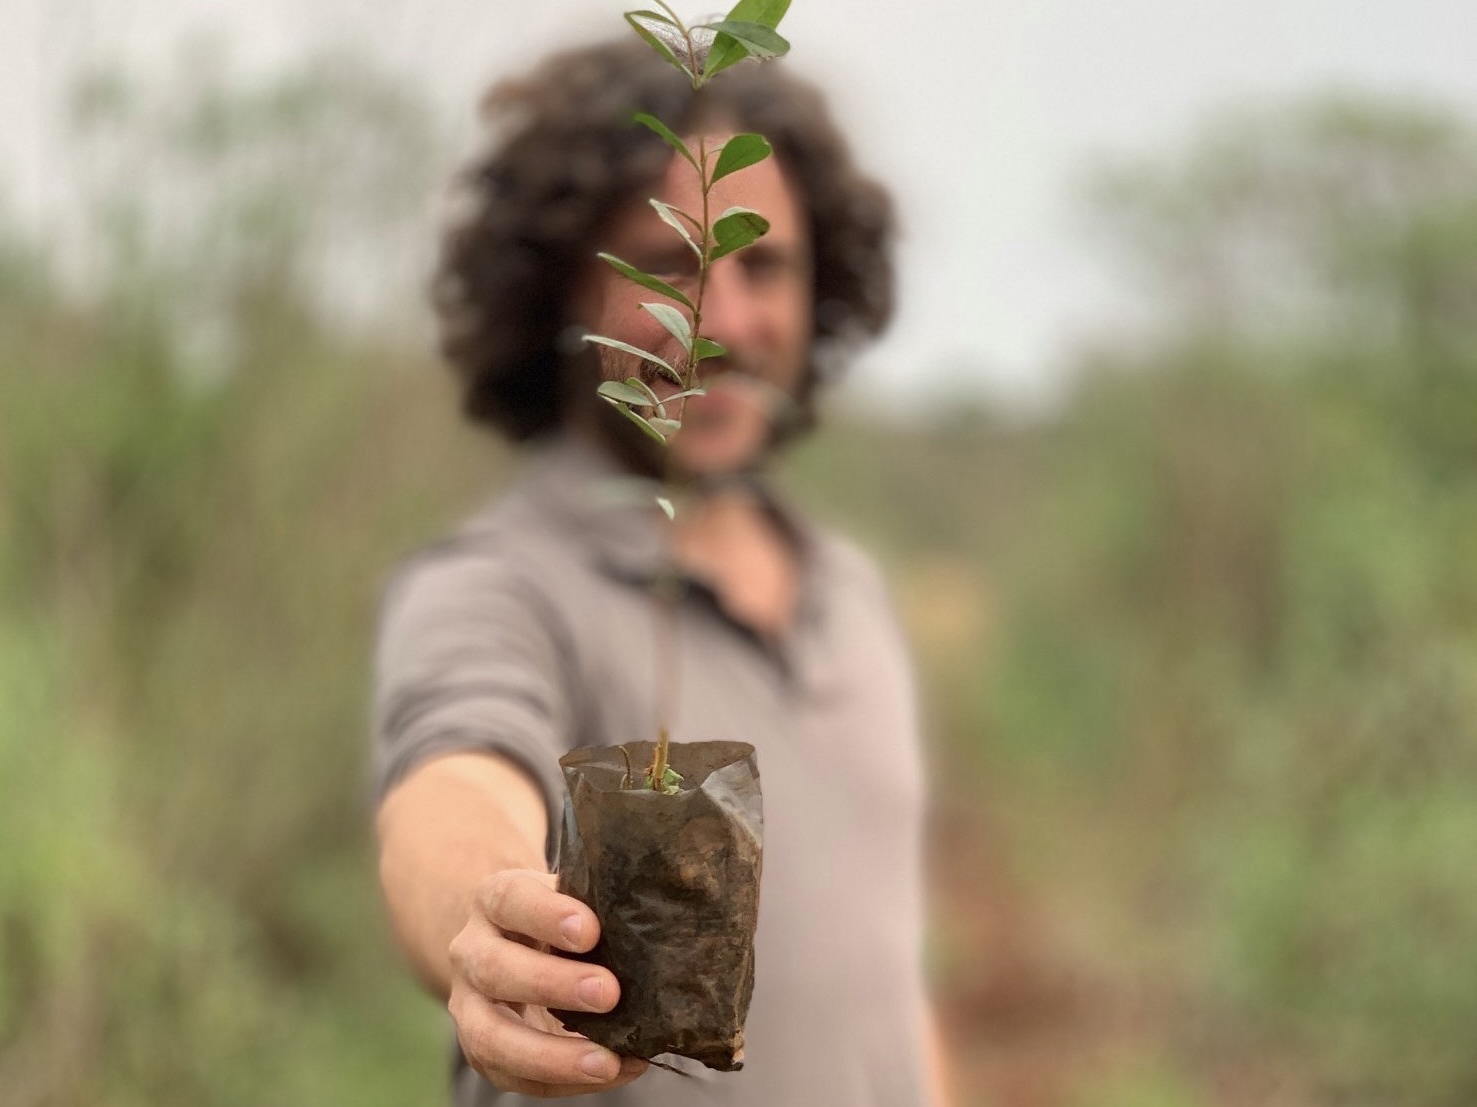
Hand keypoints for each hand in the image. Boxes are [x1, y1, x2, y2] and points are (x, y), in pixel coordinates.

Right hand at [448, 870, 647, 1096]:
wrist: (512, 943)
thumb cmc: (557, 916)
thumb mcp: (570, 896)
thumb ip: (600, 905)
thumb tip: (663, 917)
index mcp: (494, 901)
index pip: (510, 900)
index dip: (547, 915)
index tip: (590, 931)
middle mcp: (471, 951)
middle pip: (496, 969)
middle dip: (552, 985)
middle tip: (608, 993)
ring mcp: (468, 1004)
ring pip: (490, 1036)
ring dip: (550, 1054)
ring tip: (606, 1061)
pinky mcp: (482, 1049)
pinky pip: (514, 1076)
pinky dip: (564, 1080)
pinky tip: (612, 1071)